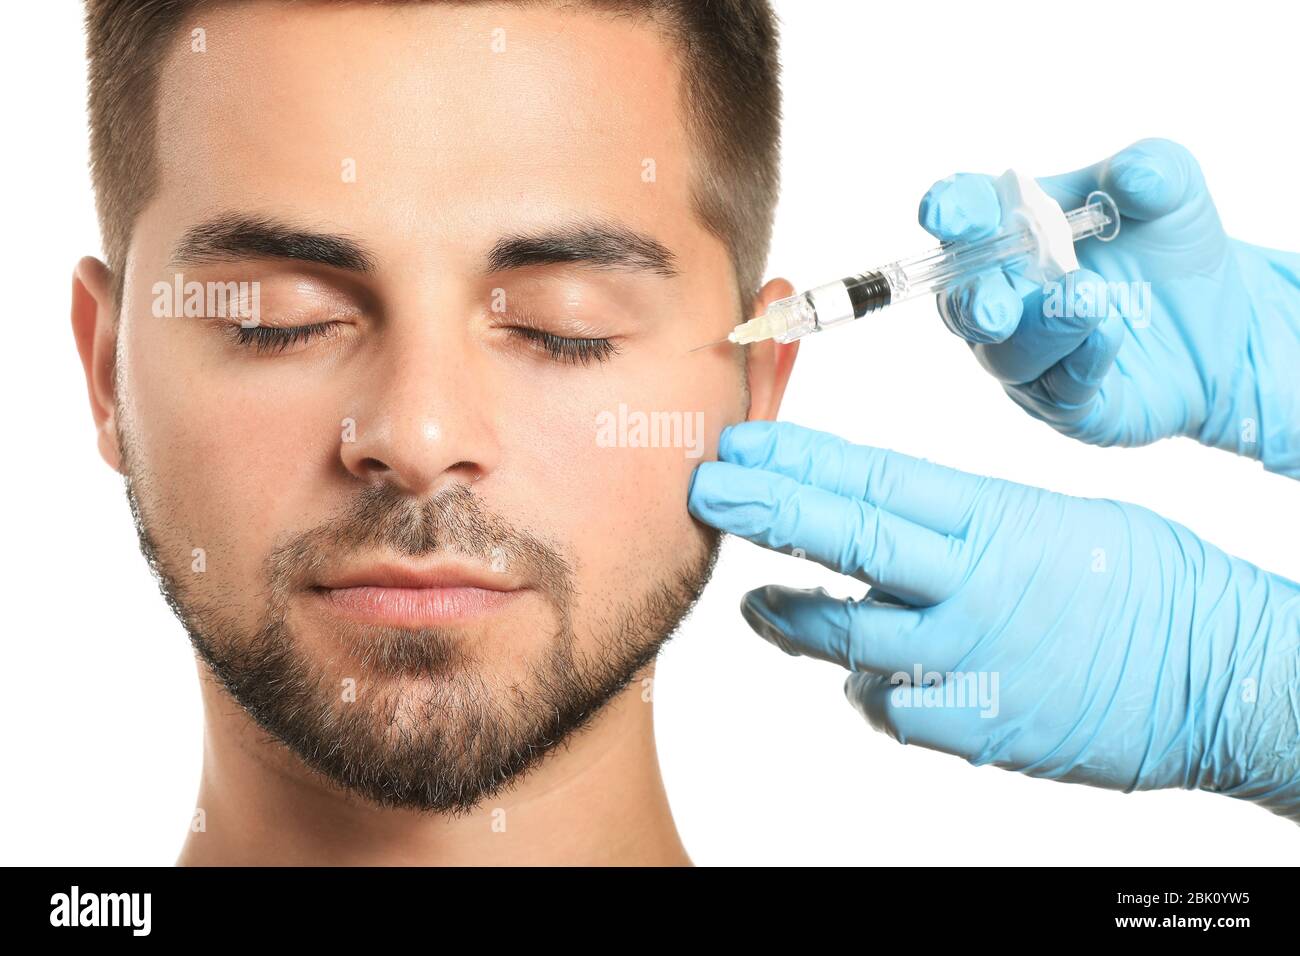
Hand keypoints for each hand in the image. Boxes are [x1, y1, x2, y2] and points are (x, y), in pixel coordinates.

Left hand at [688, 420, 1299, 820]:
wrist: (1222, 677)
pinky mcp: (973, 726)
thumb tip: (892, 529)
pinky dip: (871, 688)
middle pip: (847, 541)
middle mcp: (970, 587)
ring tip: (756, 603)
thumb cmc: (1145, 586)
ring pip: (847, 636)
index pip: (876, 479)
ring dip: (792, 617)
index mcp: (995, 520)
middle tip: (706, 491)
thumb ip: (966, 525)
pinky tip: (866, 677)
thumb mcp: (1054, 522)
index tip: (742, 444)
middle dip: (768, 512)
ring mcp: (967, 661)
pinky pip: (891, 706)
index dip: (799, 461)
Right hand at [918, 138, 1299, 476]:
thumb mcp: (1176, 192)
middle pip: (961, 302)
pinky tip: (1110, 337)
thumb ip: (1153, 170)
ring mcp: (1028, 355)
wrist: (1224, 323)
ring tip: (1089, 302)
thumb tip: (1132, 177)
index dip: (951, 212)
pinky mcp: (1064, 404)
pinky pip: (1058, 393)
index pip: (968, 217)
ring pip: (1006, 356)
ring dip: (1042, 330)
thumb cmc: (1171, 251)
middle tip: (993, 306)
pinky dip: (1080, 363)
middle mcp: (1005, 295)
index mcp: (1013, 230)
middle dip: (972, 302)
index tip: (942, 213)